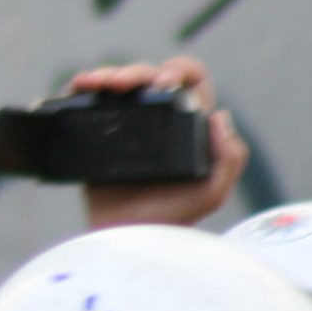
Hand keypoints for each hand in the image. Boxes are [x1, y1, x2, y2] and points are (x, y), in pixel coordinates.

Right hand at [72, 56, 249, 230]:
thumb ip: (230, 158)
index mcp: (188, 127)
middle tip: (123, 84)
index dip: (180, 71)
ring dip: (108, 73)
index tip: (164, 83)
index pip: (191, 82)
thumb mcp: (212, 193)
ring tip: (96, 83)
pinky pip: (90, 103)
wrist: (124, 240)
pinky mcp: (97, 136)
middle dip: (136, 71)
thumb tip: (220, 116)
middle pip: (149, 77)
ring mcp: (126, 128)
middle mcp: (158, 122)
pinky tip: (81, 85)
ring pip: (119, 84)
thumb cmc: (170, 220)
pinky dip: (84, 88)